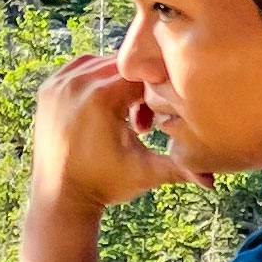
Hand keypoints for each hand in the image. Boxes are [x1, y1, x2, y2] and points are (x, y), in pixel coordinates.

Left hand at [30, 53, 185, 211]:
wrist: (60, 197)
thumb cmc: (104, 184)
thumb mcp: (145, 173)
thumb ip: (181, 168)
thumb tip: (213, 180)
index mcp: (102, 96)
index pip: (143, 77)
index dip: (154, 98)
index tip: (149, 126)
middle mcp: (78, 82)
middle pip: (123, 67)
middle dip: (136, 90)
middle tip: (136, 124)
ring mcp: (59, 82)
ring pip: (102, 64)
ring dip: (117, 83)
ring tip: (119, 117)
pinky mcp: (48, 87)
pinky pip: (80, 67)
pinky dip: (95, 79)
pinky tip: (103, 105)